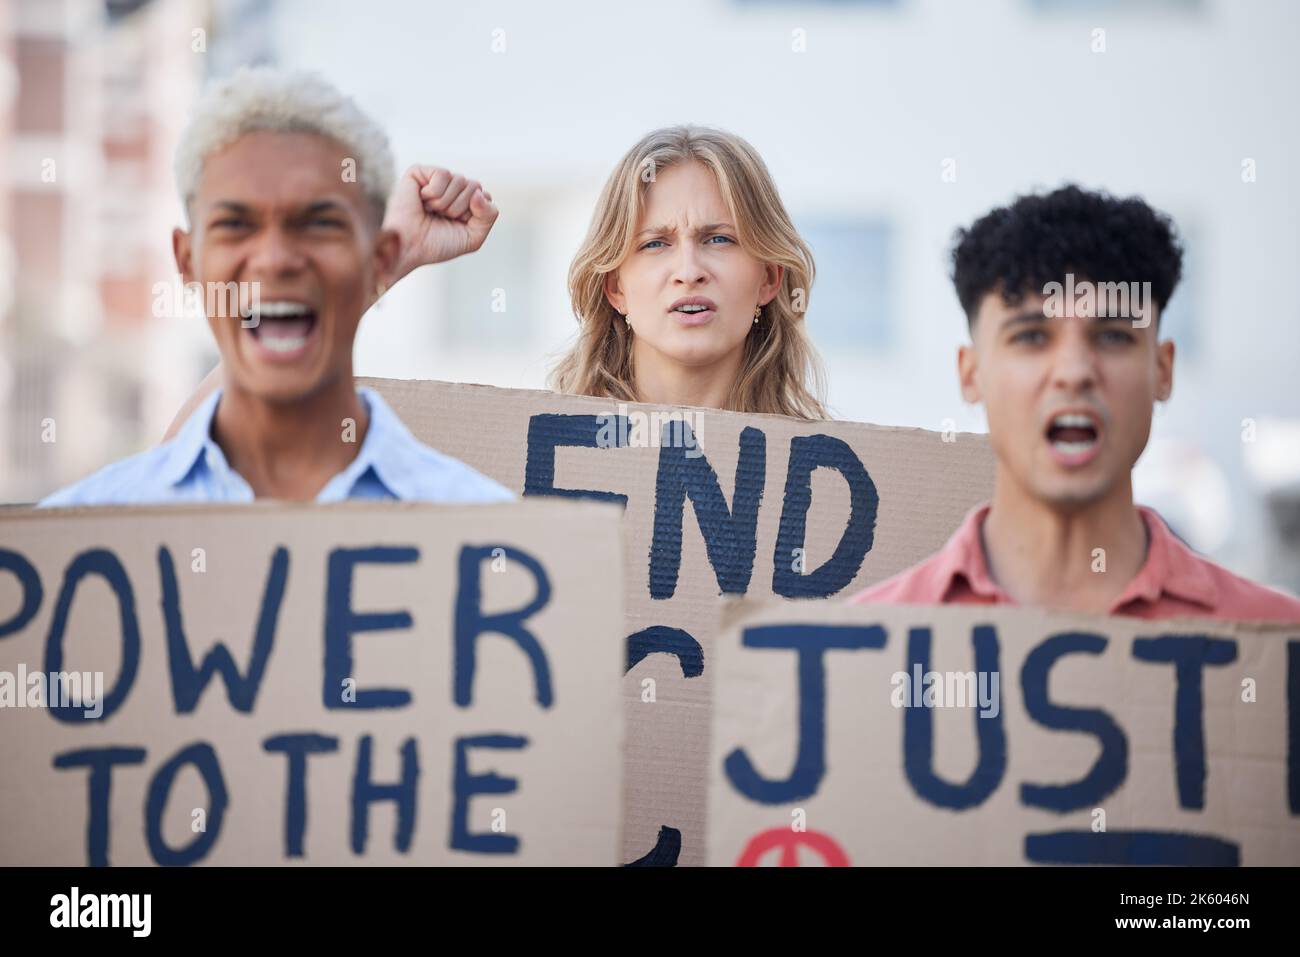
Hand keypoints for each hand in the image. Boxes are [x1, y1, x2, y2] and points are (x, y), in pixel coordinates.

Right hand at [383, 165, 498, 282]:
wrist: (409, 247)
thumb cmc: (438, 244)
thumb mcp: (473, 237)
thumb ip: (489, 216)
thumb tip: (480, 192)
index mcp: (466, 201)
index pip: (485, 196)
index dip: (474, 215)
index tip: (457, 226)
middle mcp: (453, 188)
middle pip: (475, 186)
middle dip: (460, 209)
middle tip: (441, 218)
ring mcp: (437, 179)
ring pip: (460, 180)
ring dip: (445, 203)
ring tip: (430, 210)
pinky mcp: (420, 172)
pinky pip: (443, 174)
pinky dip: (434, 193)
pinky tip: (422, 199)